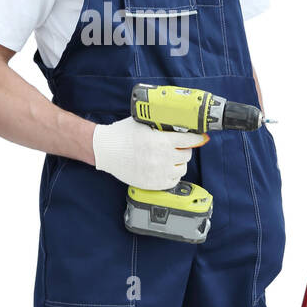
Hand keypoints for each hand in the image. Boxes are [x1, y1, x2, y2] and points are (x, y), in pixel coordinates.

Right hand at [92, 117, 206, 189]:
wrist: (105, 151)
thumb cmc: (122, 135)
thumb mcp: (143, 123)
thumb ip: (160, 124)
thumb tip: (177, 123)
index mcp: (161, 141)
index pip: (189, 140)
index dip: (197, 138)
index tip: (201, 138)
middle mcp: (162, 158)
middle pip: (187, 155)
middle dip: (184, 149)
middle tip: (178, 147)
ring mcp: (158, 172)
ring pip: (182, 169)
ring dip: (179, 163)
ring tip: (171, 158)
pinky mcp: (153, 183)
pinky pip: (172, 181)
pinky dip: (172, 175)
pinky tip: (166, 168)